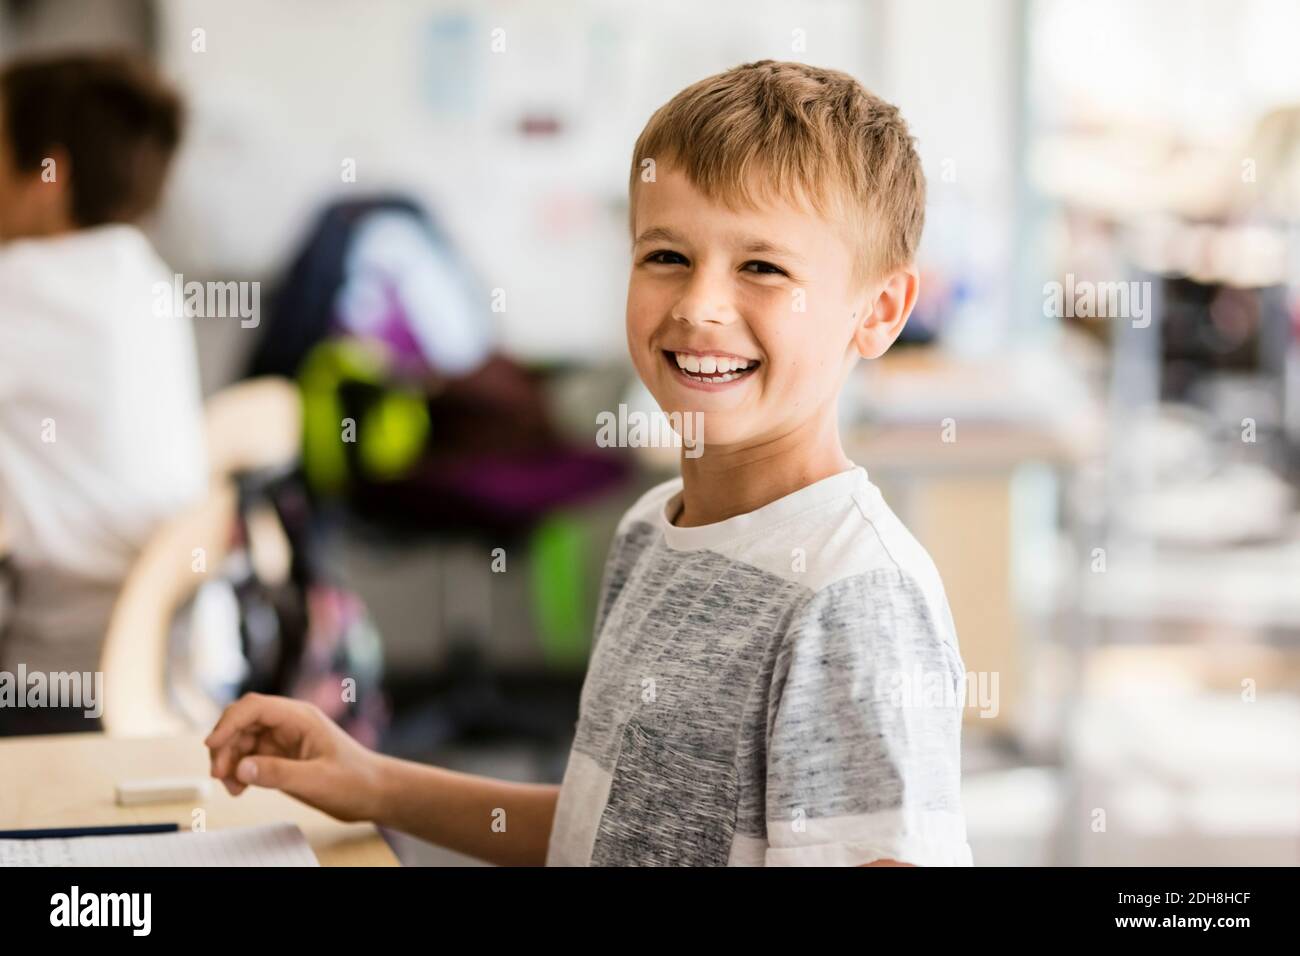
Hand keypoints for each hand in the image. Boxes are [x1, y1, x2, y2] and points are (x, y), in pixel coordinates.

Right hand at [204, 693, 385, 822]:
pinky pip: (248, 757)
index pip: (255, 707)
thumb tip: (240, 769)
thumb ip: (279, 774)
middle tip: (220, 776)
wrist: (374, 793)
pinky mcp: (280, 756)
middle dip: (225, 745)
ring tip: (233, 789)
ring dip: (229, 761)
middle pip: (242, 722)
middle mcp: (288, 723)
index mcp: (300, 717)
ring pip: (241, 740)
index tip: (211, 744)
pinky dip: (238, 771)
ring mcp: (283, 739)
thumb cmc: (355, 781)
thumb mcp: (317, 780)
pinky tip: (239, 789)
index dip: (229, 722)